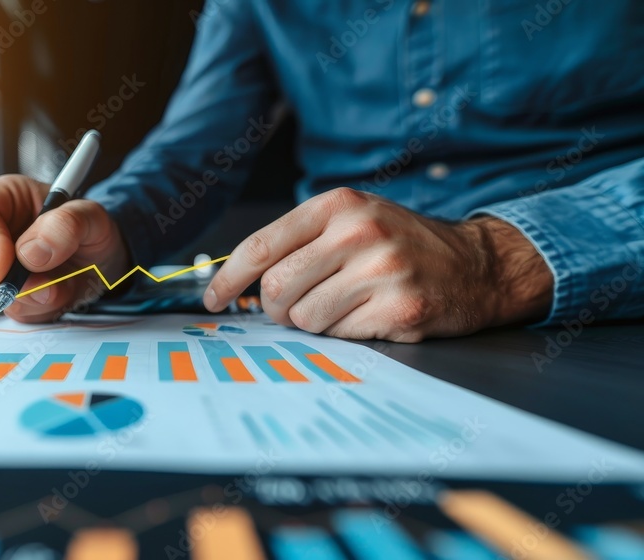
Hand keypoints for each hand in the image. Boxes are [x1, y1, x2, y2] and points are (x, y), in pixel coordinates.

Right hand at [0, 174, 130, 322]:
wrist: (110, 262)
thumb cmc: (95, 231)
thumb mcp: (93, 218)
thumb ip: (66, 225)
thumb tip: (29, 253)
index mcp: (7, 199)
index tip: (6, 266)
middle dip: (9, 277)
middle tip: (48, 285)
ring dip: (29, 296)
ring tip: (63, 285)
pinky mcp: (10, 293)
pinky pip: (12, 309)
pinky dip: (38, 309)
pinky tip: (59, 294)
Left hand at [203, 188, 552, 341]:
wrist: (476, 265)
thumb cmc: (401, 245)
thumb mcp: (351, 221)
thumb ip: (299, 242)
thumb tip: (241, 284)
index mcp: (337, 205)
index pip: (261, 246)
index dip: (228, 279)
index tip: (213, 300)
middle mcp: (358, 231)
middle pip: (277, 289)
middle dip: (276, 309)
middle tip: (294, 309)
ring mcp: (382, 269)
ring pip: (305, 318)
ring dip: (314, 322)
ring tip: (345, 306)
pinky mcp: (400, 307)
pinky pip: (340, 335)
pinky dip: (346, 333)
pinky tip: (371, 315)